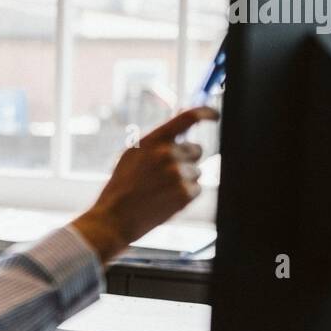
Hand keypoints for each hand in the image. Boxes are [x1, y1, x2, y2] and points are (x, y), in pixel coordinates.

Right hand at [70, 106, 218, 263]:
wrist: (115, 218)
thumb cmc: (122, 186)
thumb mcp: (133, 155)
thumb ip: (158, 138)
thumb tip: (181, 116)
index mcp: (153, 140)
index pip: (188, 117)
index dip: (205, 112)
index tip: (215, 115)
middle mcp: (167, 153)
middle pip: (197, 149)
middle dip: (186, 160)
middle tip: (166, 174)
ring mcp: (178, 173)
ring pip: (197, 171)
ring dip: (184, 180)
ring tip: (160, 191)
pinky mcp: (186, 193)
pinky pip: (197, 189)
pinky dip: (185, 195)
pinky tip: (166, 201)